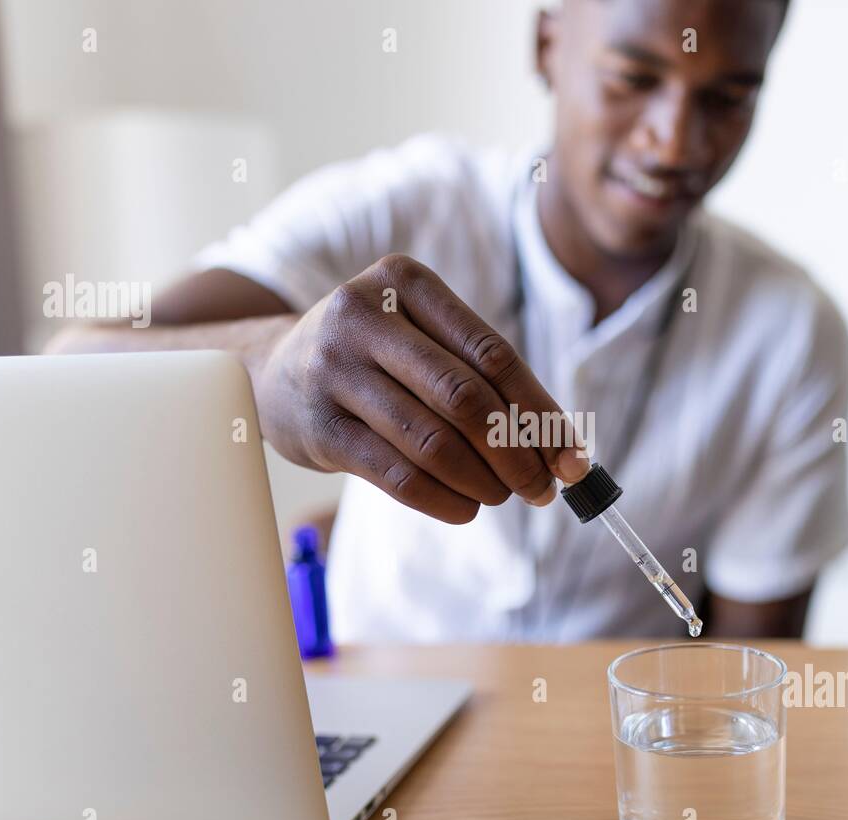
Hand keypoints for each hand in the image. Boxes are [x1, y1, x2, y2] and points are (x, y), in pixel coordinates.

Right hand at [254, 254, 588, 522]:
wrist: (273, 370)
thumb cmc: (376, 359)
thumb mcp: (422, 341)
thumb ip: (485, 380)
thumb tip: (562, 451)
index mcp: (406, 283)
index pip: (493, 353)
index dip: (541, 412)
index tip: (574, 458)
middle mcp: (364, 315)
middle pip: (465, 397)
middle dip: (516, 454)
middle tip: (543, 489)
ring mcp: (333, 369)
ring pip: (432, 440)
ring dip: (483, 482)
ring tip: (504, 497)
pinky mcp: (318, 426)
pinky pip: (396, 474)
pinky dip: (443, 500)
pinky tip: (465, 509)